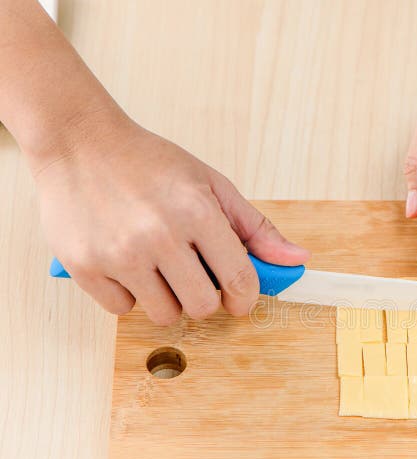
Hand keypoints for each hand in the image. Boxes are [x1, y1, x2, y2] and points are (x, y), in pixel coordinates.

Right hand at [36, 115, 308, 324]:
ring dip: (167, 299)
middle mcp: (159, 236)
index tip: (239, 299)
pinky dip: (127, 294)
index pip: (240, 281)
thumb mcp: (210, 185)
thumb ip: (255, 227)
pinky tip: (123, 262)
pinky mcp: (84, 267)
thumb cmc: (149, 163)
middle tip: (192, 274)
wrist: (77, 141)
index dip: (245, 298)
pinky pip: (121, 309)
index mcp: (197, 212)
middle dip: (204, 297)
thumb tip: (297, 260)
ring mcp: (119, 254)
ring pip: (164, 315)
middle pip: (203, 306)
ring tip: (156, 266)